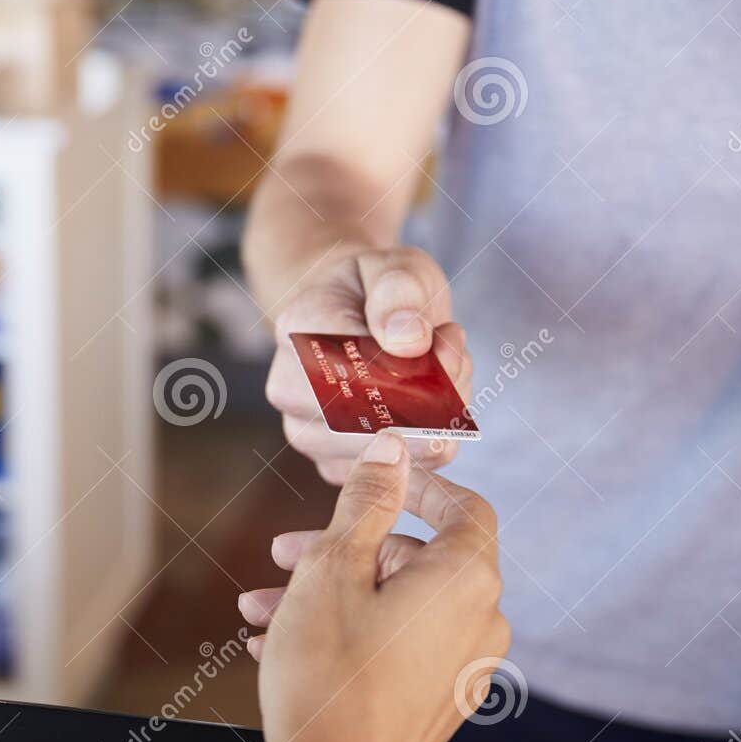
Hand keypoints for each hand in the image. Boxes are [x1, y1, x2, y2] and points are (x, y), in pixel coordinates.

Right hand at [239, 430, 508, 741]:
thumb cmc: (329, 675)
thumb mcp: (332, 568)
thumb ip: (365, 500)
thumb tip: (391, 447)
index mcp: (467, 577)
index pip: (462, 506)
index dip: (415, 486)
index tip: (370, 480)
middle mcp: (480, 620)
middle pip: (415, 559)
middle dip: (341, 551)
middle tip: (280, 556)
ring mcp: (463, 668)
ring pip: (396, 607)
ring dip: (330, 597)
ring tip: (261, 611)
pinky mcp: (438, 704)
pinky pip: (397, 648)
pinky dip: (348, 635)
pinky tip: (282, 646)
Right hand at [265, 246, 471, 483]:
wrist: (354, 316)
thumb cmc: (377, 291)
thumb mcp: (396, 266)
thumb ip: (401, 291)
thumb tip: (407, 342)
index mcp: (296, 331)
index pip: (354, 370)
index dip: (413, 367)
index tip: (444, 338)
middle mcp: (288, 390)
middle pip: (370, 419)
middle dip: (433, 394)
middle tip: (453, 354)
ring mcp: (307, 435)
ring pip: (391, 451)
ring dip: (438, 417)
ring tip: (442, 372)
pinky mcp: (335, 467)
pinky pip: (400, 475)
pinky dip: (434, 442)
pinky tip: (434, 406)